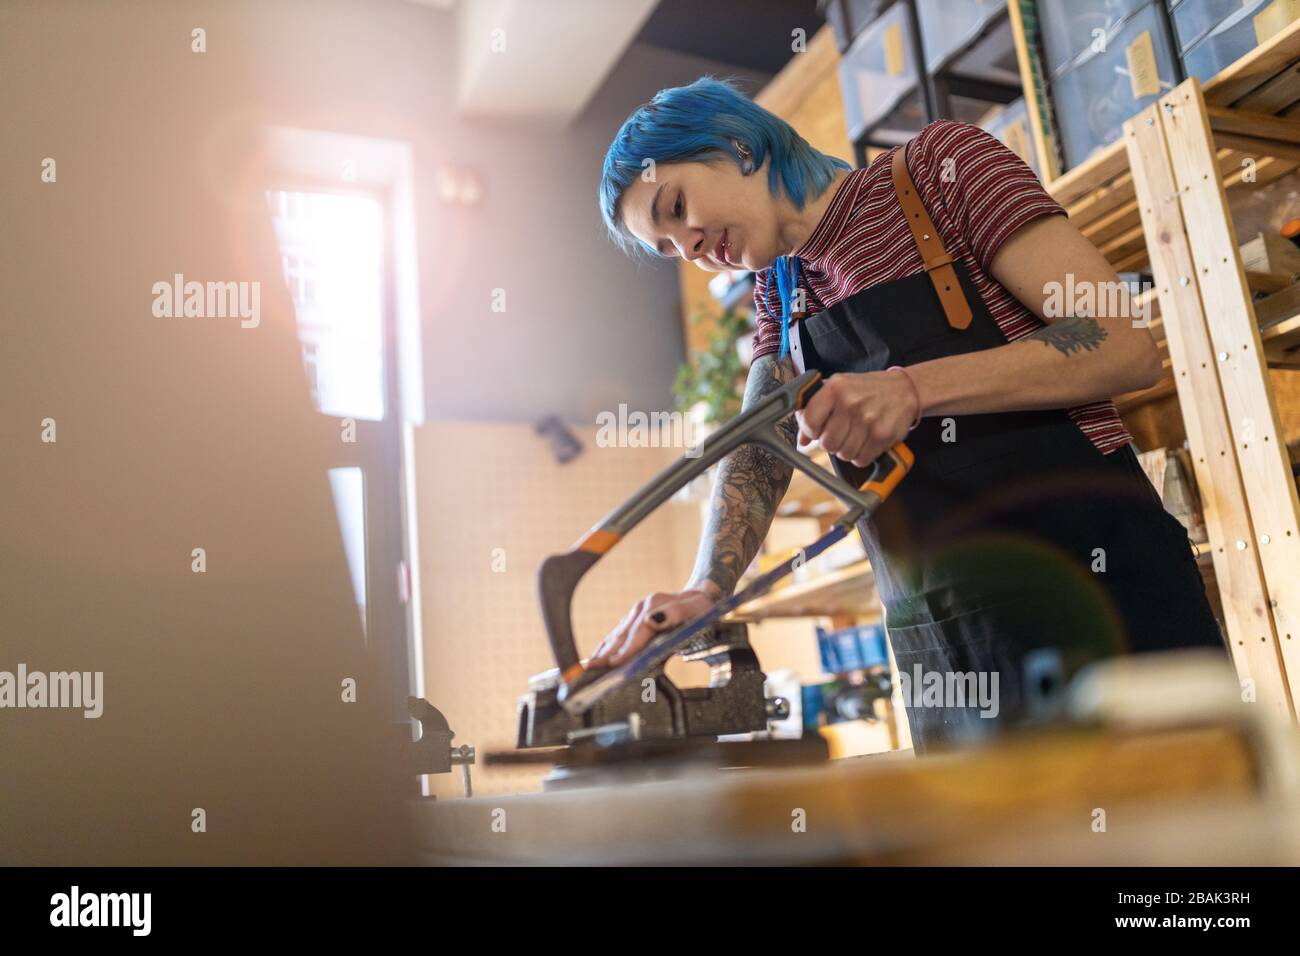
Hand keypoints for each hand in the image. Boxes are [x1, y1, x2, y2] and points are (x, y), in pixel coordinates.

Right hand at [587, 584, 721, 667]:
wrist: (702, 595)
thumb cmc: (701, 607)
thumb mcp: (696, 609)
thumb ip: (676, 613)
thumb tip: (652, 620)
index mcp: (654, 606)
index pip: (636, 634)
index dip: (625, 650)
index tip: (613, 664)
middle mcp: (641, 609)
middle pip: (621, 636)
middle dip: (605, 654)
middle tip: (590, 670)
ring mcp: (636, 613)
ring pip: (616, 635)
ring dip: (602, 651)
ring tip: (588, 667)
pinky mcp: (634, 618)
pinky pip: (618, 634)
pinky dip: (606, 646)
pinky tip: (598, 657)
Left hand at [795, 370, 917, 466]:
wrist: (904, 390)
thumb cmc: (867, 390)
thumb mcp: (839, 389)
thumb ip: (816, 410)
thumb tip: (802, 439)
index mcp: (835, 388)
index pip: (809, 421)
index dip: (811, 431)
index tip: (817, 431)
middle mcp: (850, 403)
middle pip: (827, 443)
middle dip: (832, 442)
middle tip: (842, 433)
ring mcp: (867, 420)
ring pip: (843, 454)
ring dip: (847, 450)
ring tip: (856, 435)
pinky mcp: (881, 435)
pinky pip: (860, 460)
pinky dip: (862, 455)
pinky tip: (867, 441)